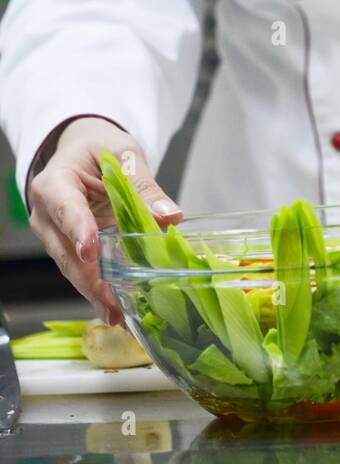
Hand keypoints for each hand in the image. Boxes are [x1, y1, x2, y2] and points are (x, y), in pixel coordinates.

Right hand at [28, 118, 181, 324]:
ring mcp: (57, 237)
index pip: (65, 208)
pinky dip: (100, 290)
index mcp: (54, 183)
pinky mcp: (71, 250)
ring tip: (118, 315)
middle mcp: (48, 215)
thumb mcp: (124, 153)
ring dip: (95, 292)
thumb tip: (168, 215)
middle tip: (113, 302)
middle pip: (66, 250)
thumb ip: (143, 184)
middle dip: (90, 278)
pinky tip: (116, 311)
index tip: (91, 251)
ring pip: (73, 268)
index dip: (78, 230)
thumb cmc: (98, 148)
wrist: (84, 152)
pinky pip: (83, 272)